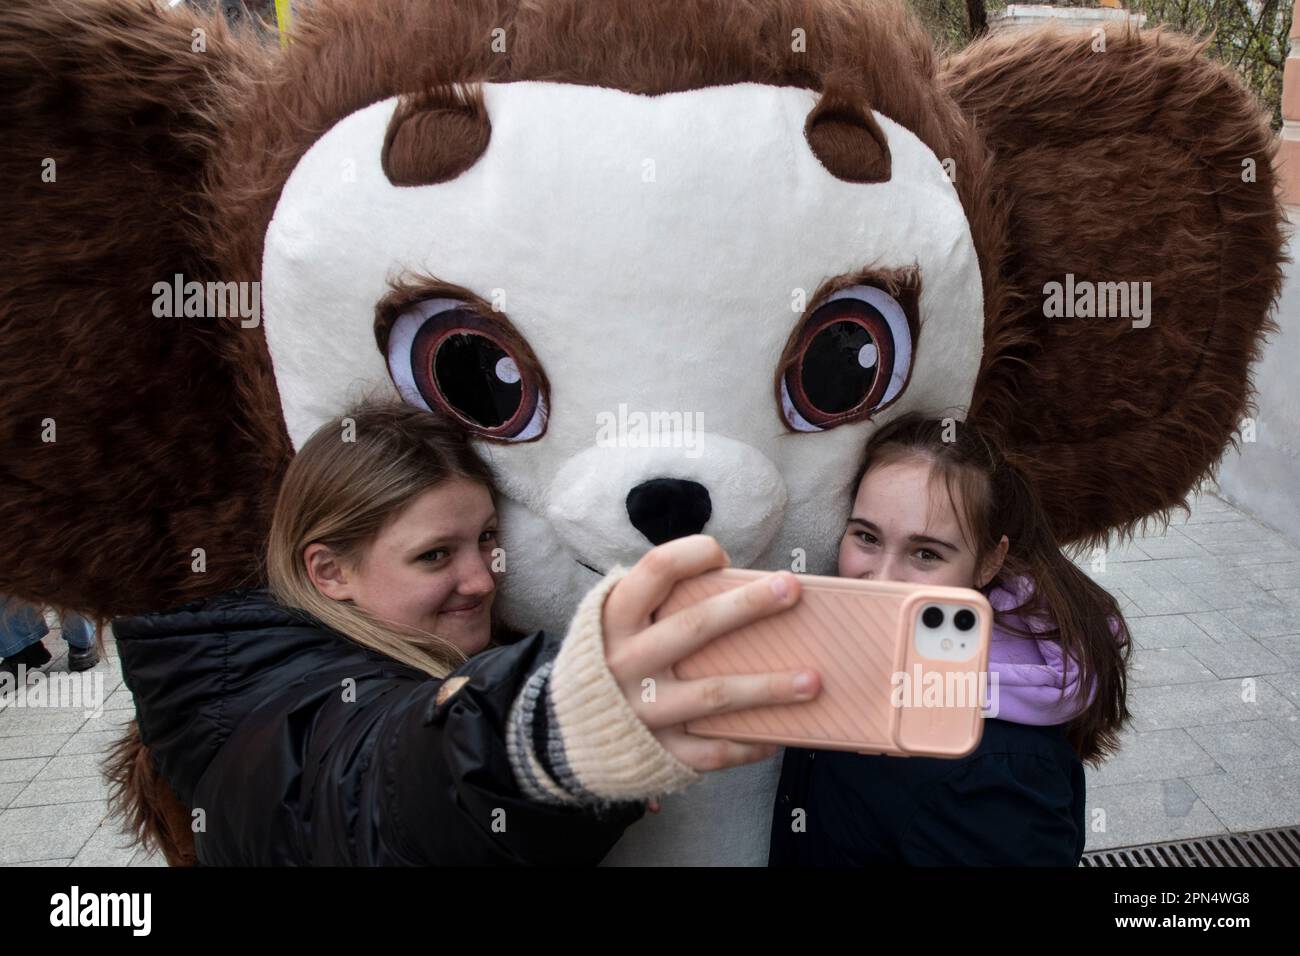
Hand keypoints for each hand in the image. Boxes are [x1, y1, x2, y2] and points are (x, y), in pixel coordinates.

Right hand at [602, 535, 820, 772]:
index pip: (655, 572)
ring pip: (714, 694)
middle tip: (791, 589)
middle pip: (694, 627)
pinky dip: (749, 744)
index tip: (723, 555)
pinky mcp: (657, 753)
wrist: (559, 736)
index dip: (693, 555)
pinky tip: (780, 735)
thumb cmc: (604, 663)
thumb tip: (729, 580)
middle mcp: (625, 663)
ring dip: (768, 687)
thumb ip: (652, 603)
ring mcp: (643, 711)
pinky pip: (711, 751)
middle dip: (748, 606)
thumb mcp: (609, 625)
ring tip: (813, 679)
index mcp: (614, 621)